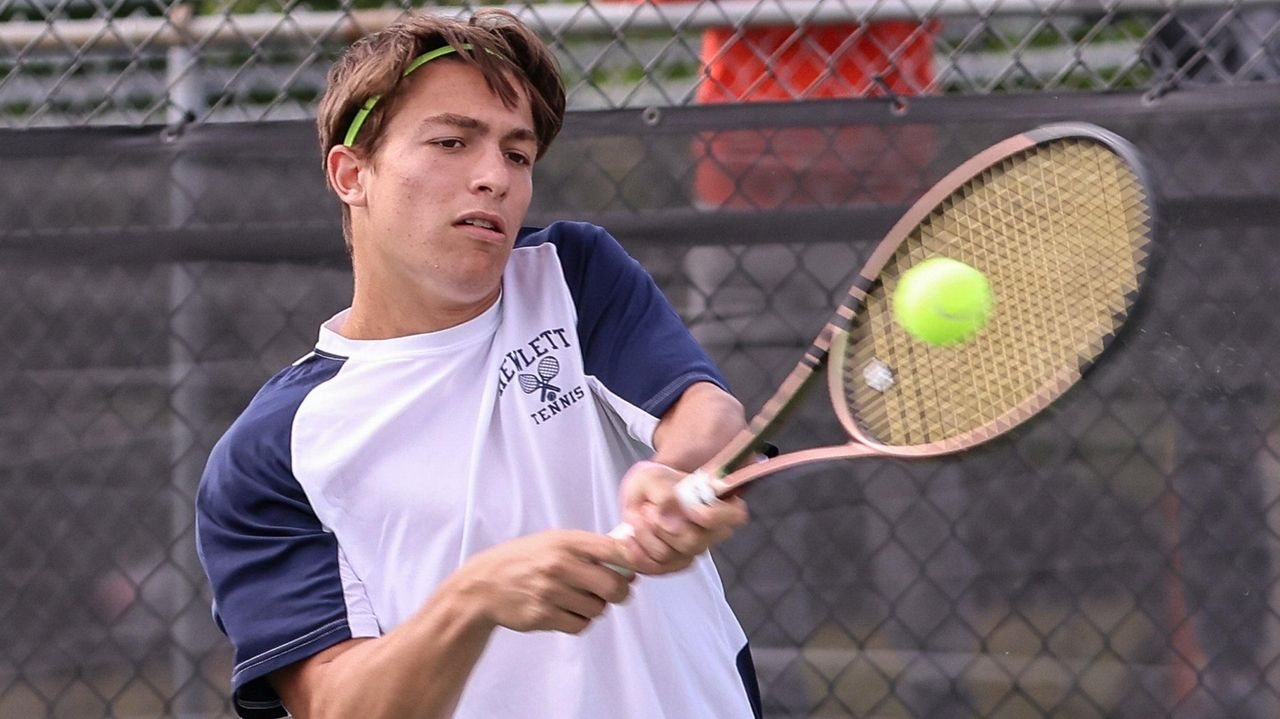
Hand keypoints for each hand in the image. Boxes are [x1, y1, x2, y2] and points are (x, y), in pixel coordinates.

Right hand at [445, 530, 634, 634]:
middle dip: (620, 593)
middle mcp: (560, 564)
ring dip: (595, 608)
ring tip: (578, 599)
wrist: (485, 585)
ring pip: (598, 609)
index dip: (635, 562)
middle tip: (615, 592)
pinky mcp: (543, 615)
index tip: (636, 570)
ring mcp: (551, 591)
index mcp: (567, 541)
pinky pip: (580, 625)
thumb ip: (589, 549)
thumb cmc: (526, 560)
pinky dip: (579, 622)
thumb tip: (631, 564)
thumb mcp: (554, 541)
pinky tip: (566, 611)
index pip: (616, 550)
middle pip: (614, 586)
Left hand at [617, 461, 747, 575]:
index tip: (692, 509)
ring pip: (669, 555)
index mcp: (718, 504)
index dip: (715, 516)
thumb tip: (672, 520)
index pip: (735, 515)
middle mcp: (712, 531)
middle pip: (693, 541)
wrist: (641, 497)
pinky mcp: (675, 563)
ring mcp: (694, 550)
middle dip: (660, 526)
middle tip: (647, 508)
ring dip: (644, 536)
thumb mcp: (655, 478)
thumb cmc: (655, 483)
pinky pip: (656, 567)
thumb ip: (665, 494)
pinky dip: (637, 554)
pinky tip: (629, 539)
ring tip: (637, 517)